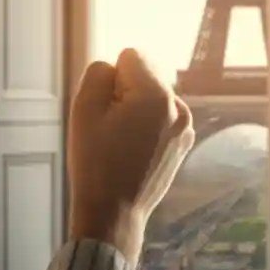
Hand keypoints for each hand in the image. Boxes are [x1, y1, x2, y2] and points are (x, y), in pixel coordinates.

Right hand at [67, 49, 194, 262]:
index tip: (104, 108)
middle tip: (109, 129)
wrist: (114, 214)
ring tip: (119, 143)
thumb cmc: (96, 163)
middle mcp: (179, 107)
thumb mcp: (84, 109)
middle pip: (144, 76)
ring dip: (135, 110)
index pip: (131, 56)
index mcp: (157, 95)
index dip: (110, 78)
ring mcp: (184, 128)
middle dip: (123, 93)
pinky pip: (159, 119)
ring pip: (151, 98)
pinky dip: (145, 127)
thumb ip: (98, 73)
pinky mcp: (182, 145)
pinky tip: (132, 153)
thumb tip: (114, 68)